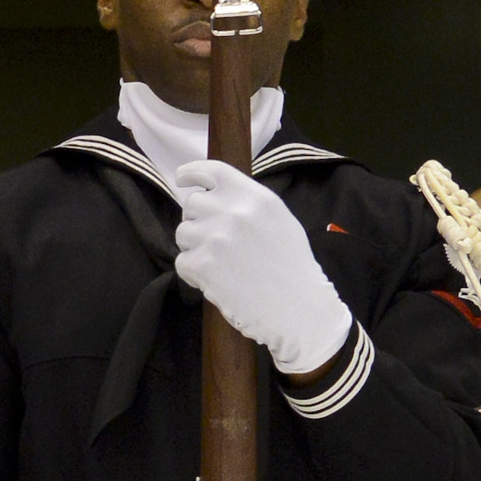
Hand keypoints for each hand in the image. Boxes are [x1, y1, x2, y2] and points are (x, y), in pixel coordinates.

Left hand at [170, 161, 354, 376]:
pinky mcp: (203, 264)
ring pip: (183, 233)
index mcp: (256, 197)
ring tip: (221, 264)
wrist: (299, 309)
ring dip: (194, 248)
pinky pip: (182, 261)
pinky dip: (193, 274)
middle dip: (198, 221)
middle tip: (217, 243)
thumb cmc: (291, 268)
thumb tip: (213, 193)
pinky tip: (216, 281)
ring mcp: (217, 237)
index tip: (183, 179)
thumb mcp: (279, 221)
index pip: (213, 171)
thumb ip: (247, 204)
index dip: (192, 173)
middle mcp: (235, 211)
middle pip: (192, 204)